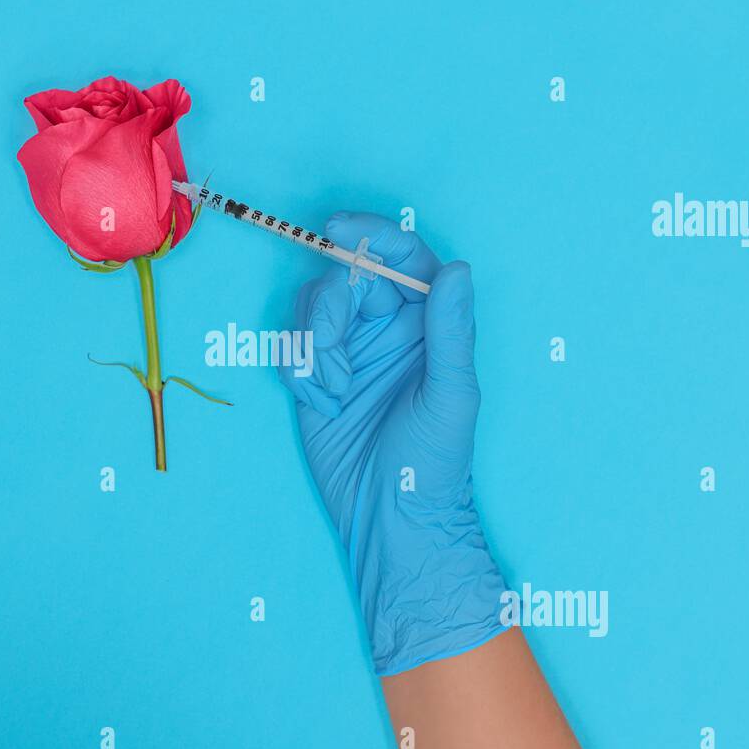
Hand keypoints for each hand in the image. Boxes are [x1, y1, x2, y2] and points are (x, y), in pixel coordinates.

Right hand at [280, 212, 507, 675]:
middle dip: (329, 308)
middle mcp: (389, 327)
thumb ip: (451, 331)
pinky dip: (297, 371)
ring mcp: (350, 349)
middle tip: (332, 356)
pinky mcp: (315, 376)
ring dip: (313, 346)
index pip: (403, 258)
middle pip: (346, 276)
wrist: (390, 520)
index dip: (371, 235)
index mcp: (430, 323)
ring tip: (333, 392)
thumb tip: (458, 268)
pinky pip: (291, 345)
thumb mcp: (450, 396)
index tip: (336, 229)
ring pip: (312, 307)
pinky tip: (321, 405)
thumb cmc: (435, 464)